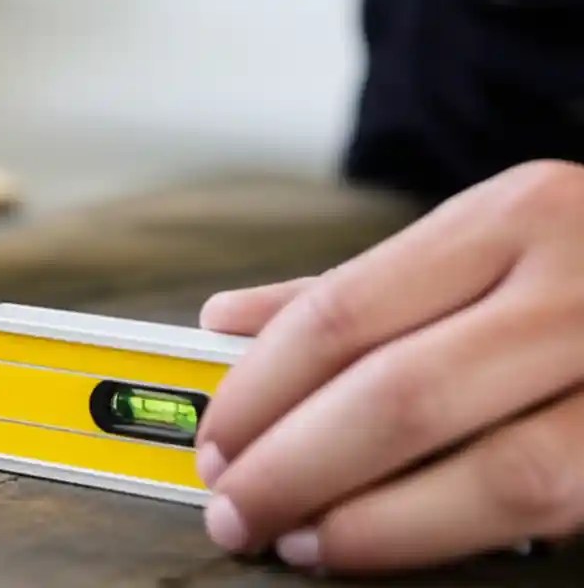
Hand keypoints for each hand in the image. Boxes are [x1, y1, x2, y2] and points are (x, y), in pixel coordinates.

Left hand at [194, 159, 583, 573]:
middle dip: (292, 466)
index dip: (260, 389)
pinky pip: (549, 509)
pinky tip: (381, 542)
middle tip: (230, 504)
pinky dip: (449, 535)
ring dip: (368, 521)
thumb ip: (361, 287)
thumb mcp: (486, 239)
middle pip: (399, 396)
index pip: (344, 310)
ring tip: (293, 537)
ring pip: (491, 473)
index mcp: (515, 216)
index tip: (211, 436)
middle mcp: (578, 286)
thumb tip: (230, 323)